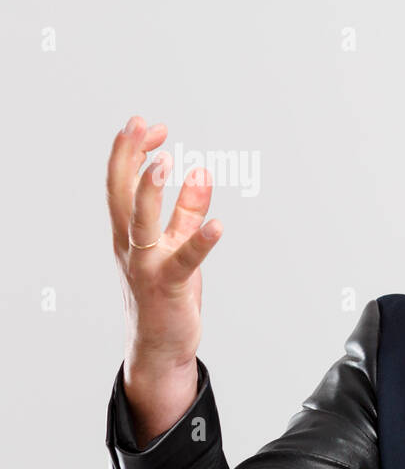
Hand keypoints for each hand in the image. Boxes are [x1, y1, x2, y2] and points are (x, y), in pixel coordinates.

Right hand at [107, 116, 221, 442]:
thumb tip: (201, 172)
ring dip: (150, 193)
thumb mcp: (177, 245)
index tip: (149, 125)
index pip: (122, 183)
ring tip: (164, 163)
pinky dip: (200, 241)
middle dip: (129, 157)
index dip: (132, 152)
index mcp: (128, 233)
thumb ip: (188, 211)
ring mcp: (147, 266)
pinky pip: (185, 260)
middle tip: (141, 124)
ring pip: (142, 224)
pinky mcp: (170, 286)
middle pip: (122, 195)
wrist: (160, 345)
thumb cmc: (167, 292)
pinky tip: (217, 224)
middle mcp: (130, 246)